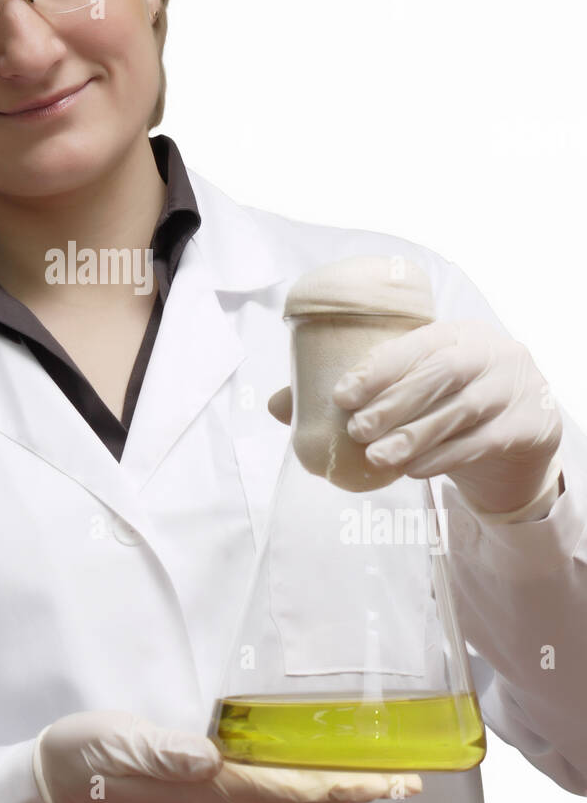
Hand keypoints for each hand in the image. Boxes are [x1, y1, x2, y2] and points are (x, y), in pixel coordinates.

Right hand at [34, 711, 419, 802]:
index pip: (288, 791)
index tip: (384, 781)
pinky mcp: (204, 798)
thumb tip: (209, 757)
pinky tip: (315, 777)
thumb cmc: (89, 755)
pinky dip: (304, 788)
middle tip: (406, 780)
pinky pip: (269, 798)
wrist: (57, 782)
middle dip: (355, 793)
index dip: (340, 787)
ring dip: (335, 792)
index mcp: (205, 790)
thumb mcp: (121, 743)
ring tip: (377, 780)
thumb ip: (164, 750)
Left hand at [268, 320, 562, 515]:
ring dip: (415, 436)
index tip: (340, 393)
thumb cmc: (450, 397)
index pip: (416, 342)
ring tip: (376, 457)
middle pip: (442, 374)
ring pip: (463, 411)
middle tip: (356, 429)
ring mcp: (513, 389)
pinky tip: (412, 470)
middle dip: (394, 402)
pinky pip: (483, 442)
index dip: (378, 366)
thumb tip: (276, 405)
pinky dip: (444, 458)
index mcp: (455, 332)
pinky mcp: (528, 426)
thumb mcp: (414, 383)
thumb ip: (357, 392)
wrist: (524, 422)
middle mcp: (489, 353)